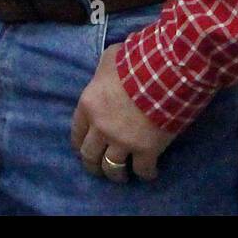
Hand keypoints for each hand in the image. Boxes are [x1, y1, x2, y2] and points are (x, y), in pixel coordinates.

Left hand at [70, 44, 174, 182]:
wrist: (161, 75)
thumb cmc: (133, 63)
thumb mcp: (108, 61)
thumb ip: (102, 74)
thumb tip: (107, 73)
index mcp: (88, 105)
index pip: (76, 132)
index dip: (79, 143)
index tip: (83, 149)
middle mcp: (100, 127)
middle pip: (89, 154)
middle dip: (92, 164)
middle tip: (98, 169)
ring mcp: (122, 141)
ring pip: (112, 168)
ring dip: (116, 175)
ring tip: (121, 176)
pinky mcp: (146, 151)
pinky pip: (142, 171)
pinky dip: (145, 174)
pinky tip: (148, 172)